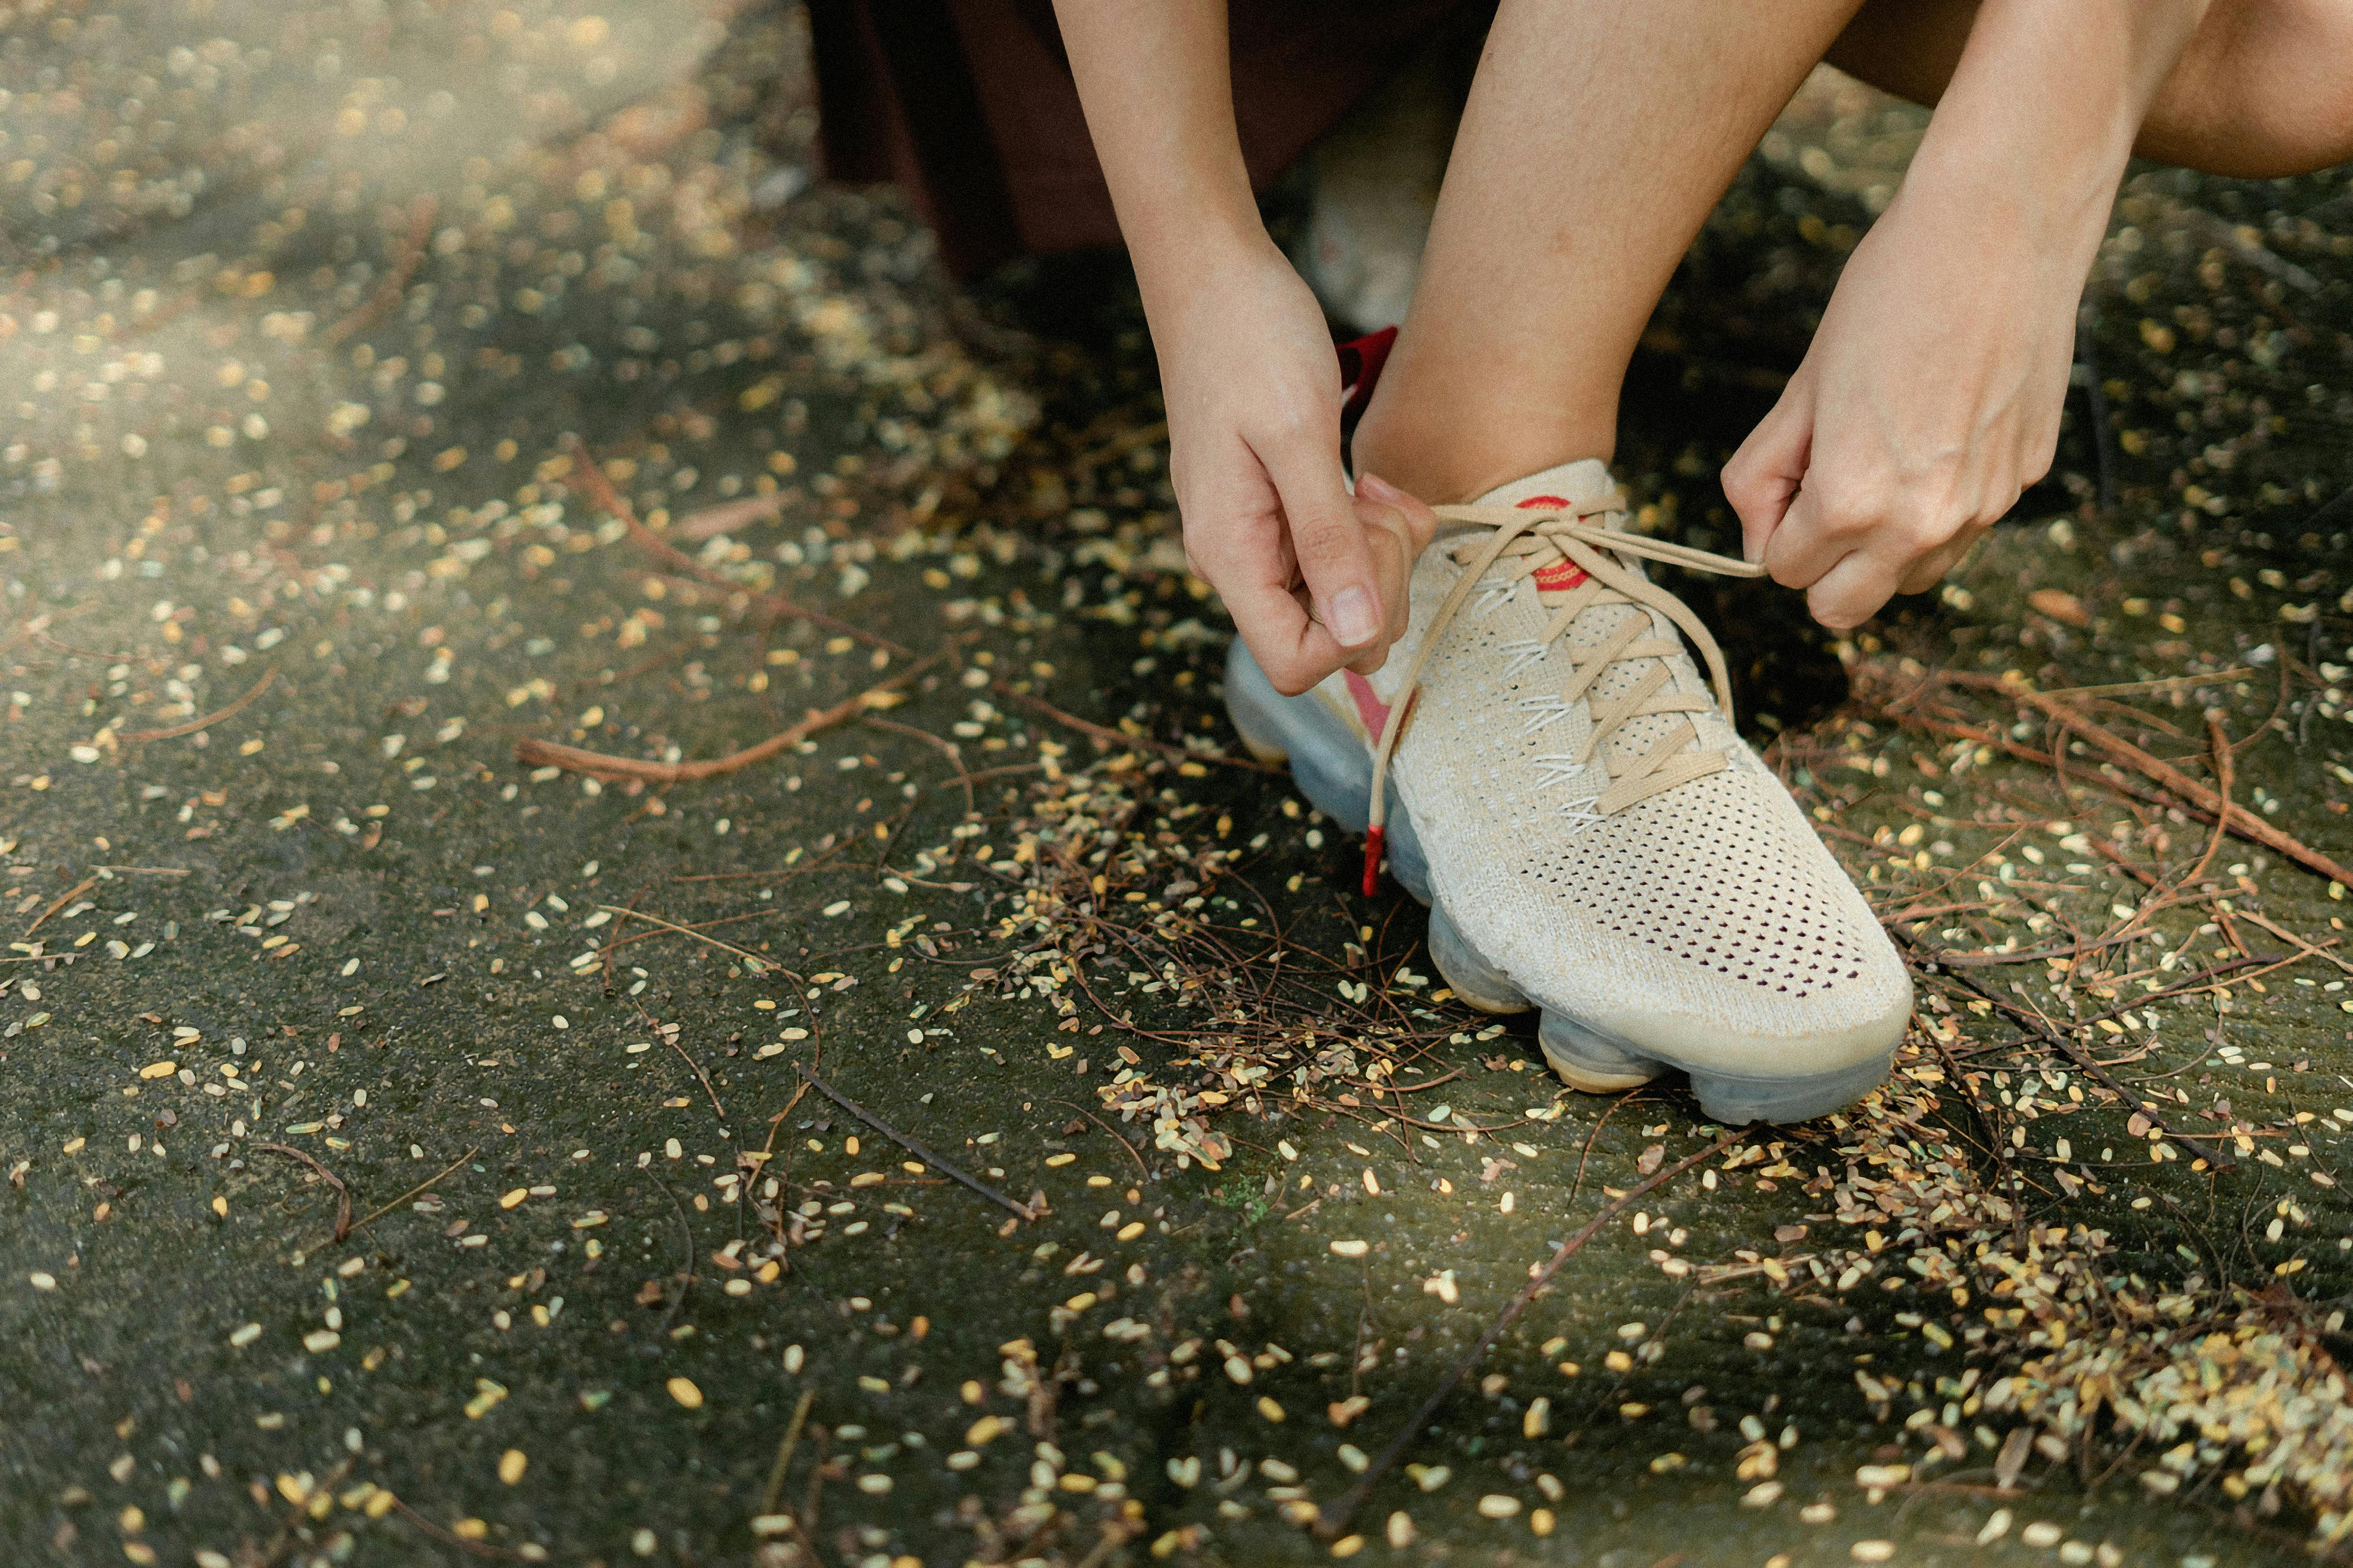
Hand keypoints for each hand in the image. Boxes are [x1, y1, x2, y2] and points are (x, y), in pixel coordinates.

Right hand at [1152, 242, 1435, 693]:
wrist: (1214, 278)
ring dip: (1381, 555)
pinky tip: (1368, 485)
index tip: (1368, 555)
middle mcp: (1239, 562)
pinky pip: (1341, 559)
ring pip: (1345, 602)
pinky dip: (1373, 531)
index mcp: (1231, 554)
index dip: (1351, 635)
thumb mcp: (1297, 435)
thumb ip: (1327, 539)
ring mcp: (1258, 542)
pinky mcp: (1280, 518)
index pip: (1293, 664)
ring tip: (1372, 488)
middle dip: (1378, 586)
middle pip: (1330, 640)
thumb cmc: (1249, 341)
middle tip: (1376, 508)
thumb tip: (1357, 634)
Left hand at [1722, 177, 2089, 628]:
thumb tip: (1756, 545)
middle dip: (1820, 564)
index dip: (1774, 528)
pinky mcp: (2027, 480)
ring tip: (1886, 456)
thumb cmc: (1886, 296)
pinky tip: (1940, 429)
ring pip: (1909, 579)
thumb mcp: (1798, 391)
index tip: (1789, 475)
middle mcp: (1924, 523)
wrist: (2001, 229)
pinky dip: (1939, 506)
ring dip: (1882, 546)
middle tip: (1822, 491)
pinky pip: (1965, 530)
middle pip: (1843, 608)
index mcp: (1852, 502)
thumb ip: (1760, 478)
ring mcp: (1985, 508)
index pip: (1783, 573)